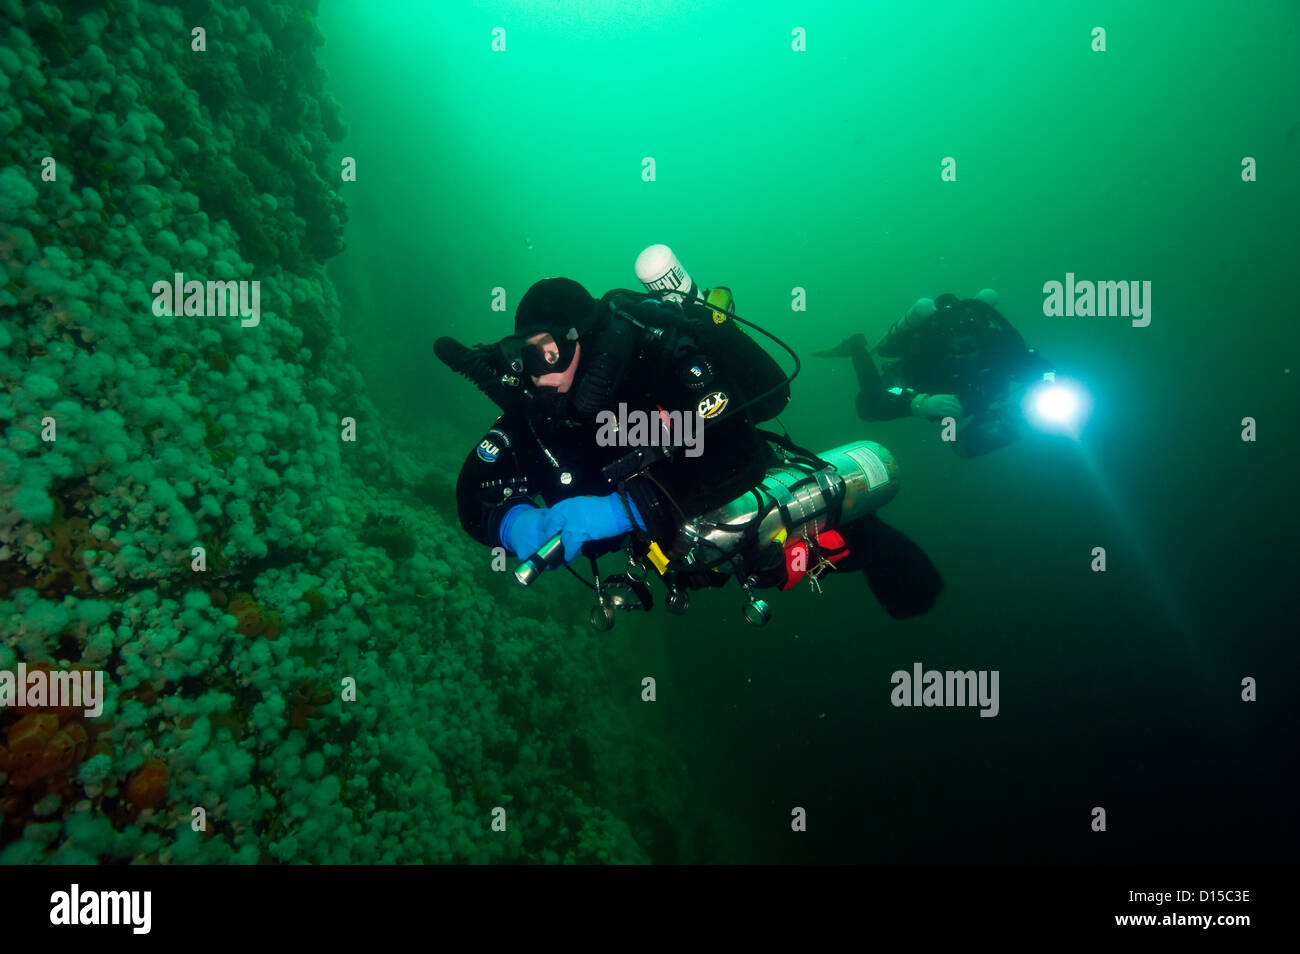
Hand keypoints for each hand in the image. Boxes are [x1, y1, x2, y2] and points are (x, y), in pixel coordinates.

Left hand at [499, 495, 643, 565]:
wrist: (618, 510)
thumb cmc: (606, 508)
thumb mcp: (586, 506)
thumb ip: (575, 513)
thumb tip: (569, 525)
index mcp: (569, 503)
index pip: (552, 513)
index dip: (548, 524)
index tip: (547, 532)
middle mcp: (568, 511)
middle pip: (551, 525)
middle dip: (549, 537)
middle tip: (549, 546)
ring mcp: (572, 522)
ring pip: (561, 539)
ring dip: (562, 549)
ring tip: (563, 556)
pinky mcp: (580, 533)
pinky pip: (570, 547)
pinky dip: (570, 554)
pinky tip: (569, 558)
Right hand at [911, 393, 963, 419]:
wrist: (923, 406)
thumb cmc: (932, 402)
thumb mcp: (939, 397)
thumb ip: (948, 396)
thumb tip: (957, 396)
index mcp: (942, 396)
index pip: (953, 399)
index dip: (958, 403)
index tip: (961, 407)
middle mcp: (941, 400)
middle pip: (953, 404)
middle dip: (959, 409)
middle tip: (961, 413)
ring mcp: (939, 406)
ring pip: (951, 409)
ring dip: (956, 414)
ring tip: (959, 417)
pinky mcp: (937, 411)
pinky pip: (946, 414)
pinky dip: (951, 416)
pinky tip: (953, 418)